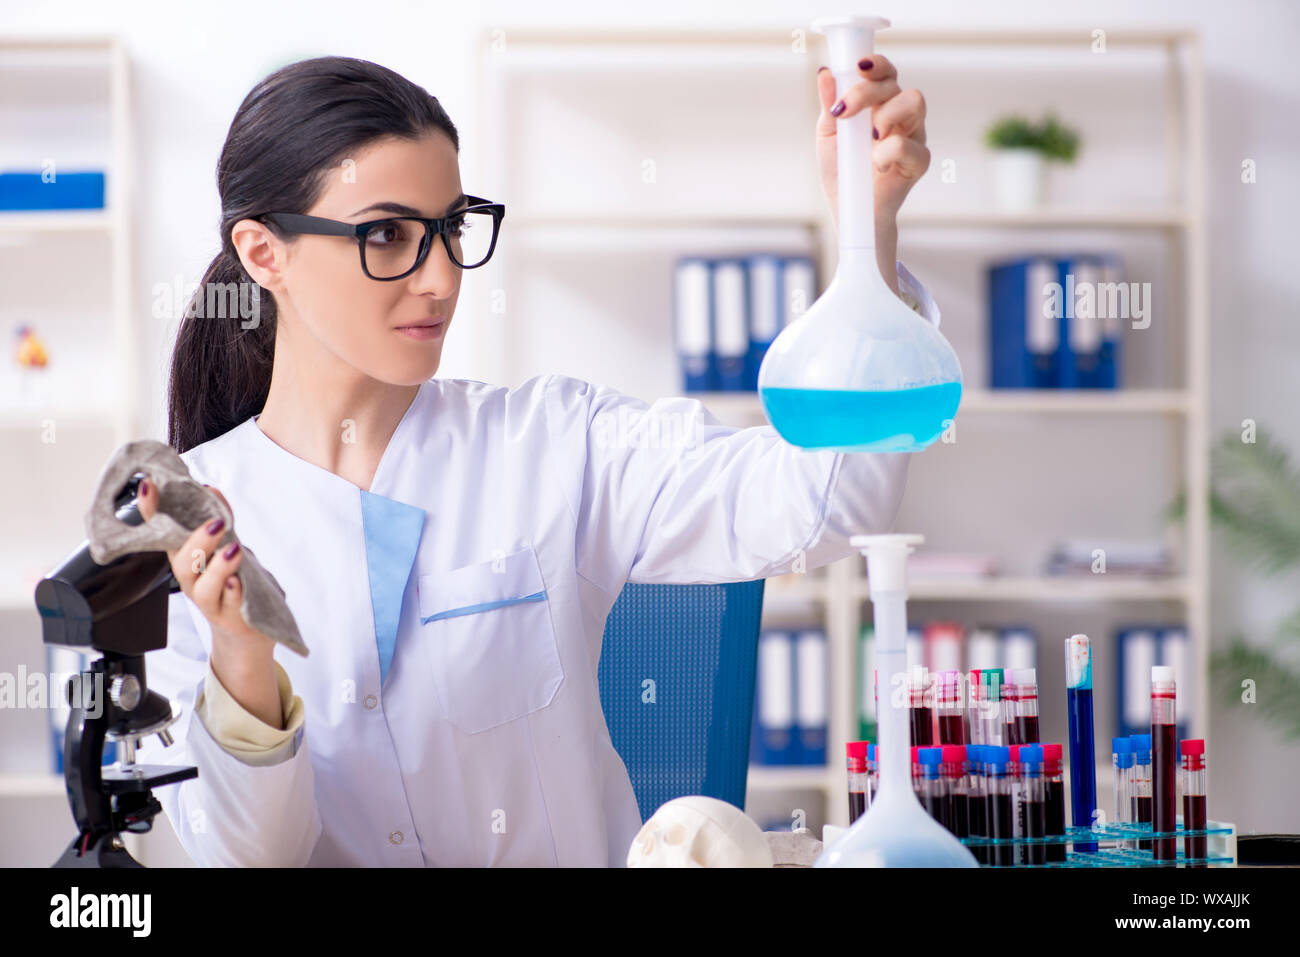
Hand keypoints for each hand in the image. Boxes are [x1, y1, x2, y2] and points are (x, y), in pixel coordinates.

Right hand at [136, 476, 275, 662]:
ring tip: (235, 550)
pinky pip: (229, 605)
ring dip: (218, 567)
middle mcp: (191, 580)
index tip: (148, 486)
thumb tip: (210, 490)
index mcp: (186, 558)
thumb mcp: (225, 546)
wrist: (247, 627)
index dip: (151, 512)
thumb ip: (219, 518)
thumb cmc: (231, 581)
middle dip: (197, 541)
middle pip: (182, 562)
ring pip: (204, 587)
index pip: (163, 533)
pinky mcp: (230, 616)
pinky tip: (237, 582)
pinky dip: (233, 593)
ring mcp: (209, 601)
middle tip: (217, 523)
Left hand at [815, 55, 929, 291]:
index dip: (877, 64)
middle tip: (845, 110)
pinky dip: (887, 152)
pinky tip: (876, 164)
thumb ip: (829, 105)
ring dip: (886, 113)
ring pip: (914, 101)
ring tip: (870, 135)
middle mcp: (900, 116)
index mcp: (880, 104)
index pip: (886, 73)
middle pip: (896, 84)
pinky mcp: (919, 162)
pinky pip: (908, 144)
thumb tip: (824, 72)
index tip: (859, 66)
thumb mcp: (828, 135)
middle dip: (868, 91)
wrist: (849, 210)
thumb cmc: (841, 172)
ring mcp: (913, 136)